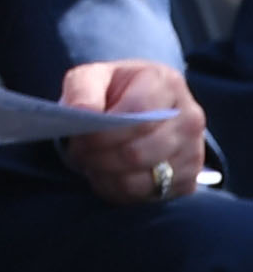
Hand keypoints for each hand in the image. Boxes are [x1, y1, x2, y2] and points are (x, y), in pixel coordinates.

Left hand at [60, 60, 209, 205]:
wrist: (140, 106)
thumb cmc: (114, 89)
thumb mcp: (92, 76)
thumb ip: (83, 89)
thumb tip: (82, 112)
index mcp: (167, 84)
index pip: (138, 114)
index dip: (103, 132)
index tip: (78, 137)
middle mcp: (189, 118)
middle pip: (139, 152)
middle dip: (100, 158)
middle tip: (77, 155)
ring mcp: (194, 151)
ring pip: (145, 178)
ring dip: (107, 176)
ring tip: (88, 164)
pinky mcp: (190, 179)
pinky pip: (151, 194)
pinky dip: (120, 190)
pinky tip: (105, 175)